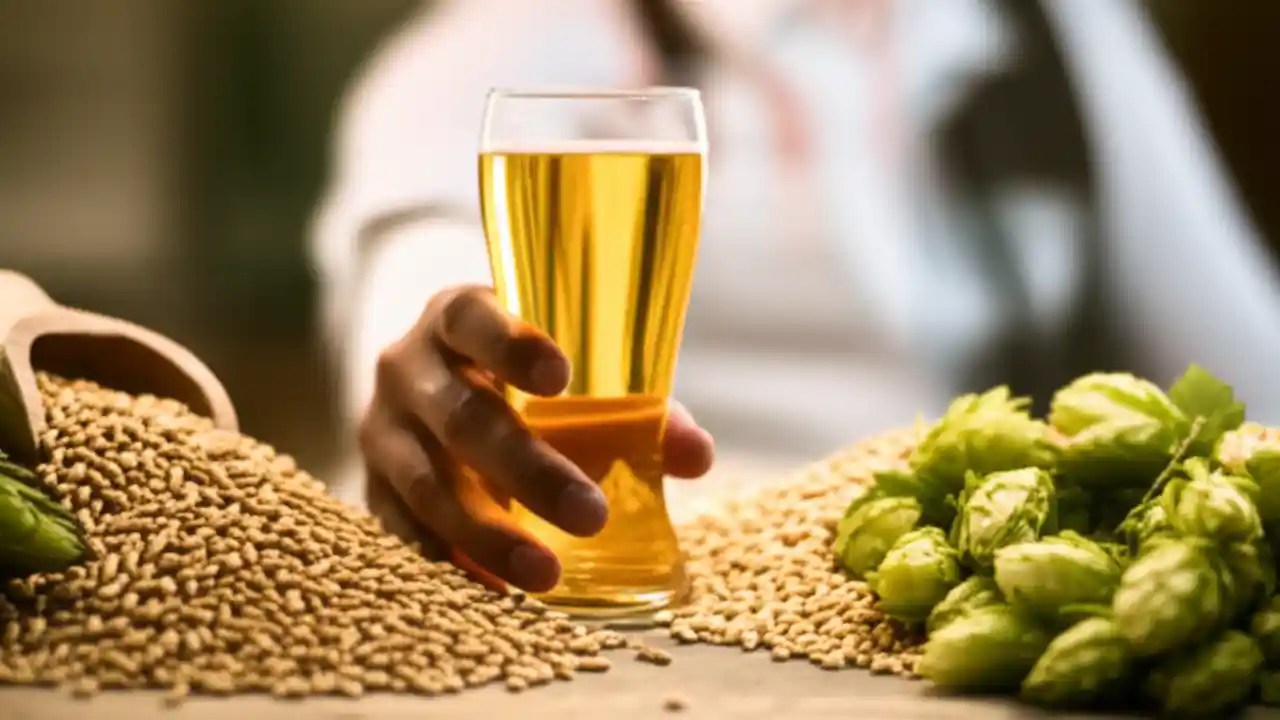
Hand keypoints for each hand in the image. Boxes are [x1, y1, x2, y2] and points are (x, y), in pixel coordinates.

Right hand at [358, 285, 714, 591]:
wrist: (436, 388)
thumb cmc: (521, 379)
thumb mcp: (570, 374)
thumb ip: (634, 410)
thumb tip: (694, 455)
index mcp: (456, 318)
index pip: (474, 320)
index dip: (512, 346)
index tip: (563, 378)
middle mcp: (407, 367)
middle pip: (460, 417)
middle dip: (526, 469)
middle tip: (590, 513)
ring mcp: (381, 429)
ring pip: (426, 483)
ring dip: (487, 533)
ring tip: (547, 571)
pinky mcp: (371, 486)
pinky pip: (400, 530)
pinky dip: (447, 561)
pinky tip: (495, 591)